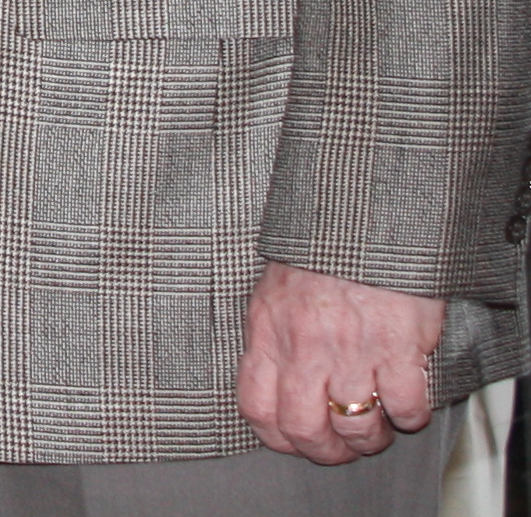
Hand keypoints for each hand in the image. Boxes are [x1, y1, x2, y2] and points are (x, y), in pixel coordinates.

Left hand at [239, 262, 440, 461]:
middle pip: (304, 429)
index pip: (257, 407)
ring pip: (356, 426)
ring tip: (377, 430)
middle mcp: (305, 346)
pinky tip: (408, 405)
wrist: (359, 217)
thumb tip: (271, 378)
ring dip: (369, 439)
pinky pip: (405, 406)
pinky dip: (410, 416)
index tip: (295, 442)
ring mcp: (351, 349)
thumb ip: (272, 335)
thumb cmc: (318, 253)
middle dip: (326, 452)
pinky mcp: (397, 346)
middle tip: (342, 448)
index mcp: (268, 332)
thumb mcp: (274, 290)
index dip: (277, 438)